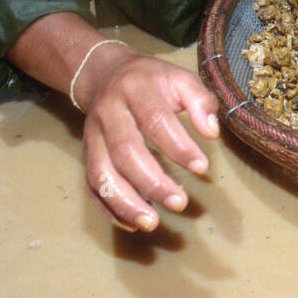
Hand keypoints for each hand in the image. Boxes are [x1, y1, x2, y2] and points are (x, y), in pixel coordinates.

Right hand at [75, 45, 220, 231]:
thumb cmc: (151, 81)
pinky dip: (108, 207)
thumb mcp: (179, 78)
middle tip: (179, 203)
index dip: (178, 146)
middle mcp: (108, 113)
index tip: (202, 169)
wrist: (105, 74)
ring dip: (125, 202)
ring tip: (152, 223)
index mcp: (135, 89)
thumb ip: (200, 100)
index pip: (155, 120)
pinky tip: (132, 223)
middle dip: (152, 181)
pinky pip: (91, 185)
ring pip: (100, 172)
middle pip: (125, 151)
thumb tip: (211, 131)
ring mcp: (92, 135)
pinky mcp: (85, 154)